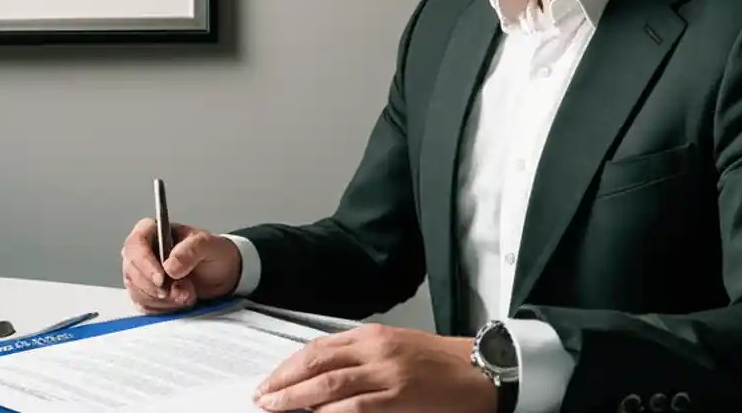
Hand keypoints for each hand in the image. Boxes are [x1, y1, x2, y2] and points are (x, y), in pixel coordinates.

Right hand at [119, 218, 241, 313]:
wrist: (221, 276)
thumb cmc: (213, 254)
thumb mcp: (209, 245)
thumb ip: (192, 250)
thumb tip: (170, 266)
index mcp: (154, 231)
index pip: (136, 243)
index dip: (144, 262)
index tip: (161, 279)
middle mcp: (143, 251)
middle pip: (131, 270)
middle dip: (156, 287)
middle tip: (183, 292)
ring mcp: (141, 273)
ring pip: (136, 290)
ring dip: (162, 299)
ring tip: (188, 295)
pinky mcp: (145, 293)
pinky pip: (143, 304)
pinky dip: (162, 308)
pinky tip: (179, 303)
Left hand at [252, 324, 495, 412]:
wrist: (479, 371)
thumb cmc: (439, 363)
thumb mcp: (396, 347)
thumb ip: (360, 358)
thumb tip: (320, 377)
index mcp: (372, 336)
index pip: (318, 348)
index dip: (289, 365)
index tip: (269, 380)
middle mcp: (375, 350)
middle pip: (316, 364)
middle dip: (283, 382)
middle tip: (262, 397)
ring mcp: (386, 374)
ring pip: (327, 386)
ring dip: (294, 398)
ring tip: (274, 408)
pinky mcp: (397, 399)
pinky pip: (353, 408)